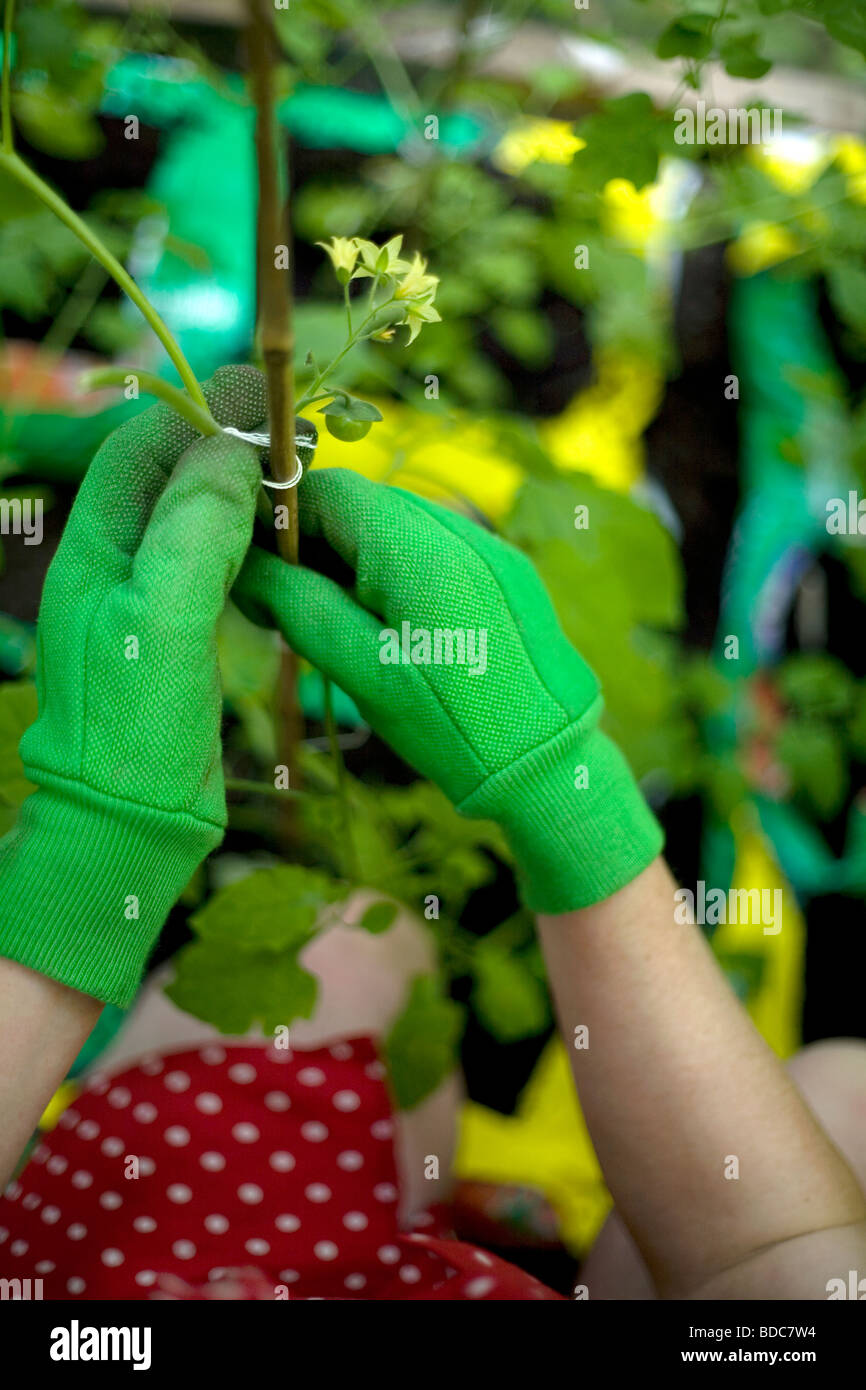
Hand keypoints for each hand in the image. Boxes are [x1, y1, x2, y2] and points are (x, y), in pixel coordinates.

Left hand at [0, 366, 266, 1006]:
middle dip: (230, 446)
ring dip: (247, 490)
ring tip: (301, 473)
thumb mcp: (163, 618)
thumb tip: (234, 453)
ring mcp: (150, 599)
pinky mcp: (183, 633)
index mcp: (96, 548)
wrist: (132, 820)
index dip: (202, 413)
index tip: (265, 398)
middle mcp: (118, 563)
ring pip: (201, 518)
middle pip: (174, 477)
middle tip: (297, 433)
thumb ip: (194, 529)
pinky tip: (288, 538)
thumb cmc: (135, 722)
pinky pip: (218, 563)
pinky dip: (254, 539)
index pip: (143, 449)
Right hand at [236, 467, 661, 912]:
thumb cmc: (447, 723)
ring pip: (396, 526)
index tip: (257, 569)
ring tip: (342, 625)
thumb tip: (243, 562)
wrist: (548, 763)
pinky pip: (433, 550)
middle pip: (362, 504)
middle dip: (315, 544)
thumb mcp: (359, 668)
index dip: (279, 519)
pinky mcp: (507, 571)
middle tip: (290, 606)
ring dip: (355, 560)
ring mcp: (488, 546)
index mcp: (416, 546)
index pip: (326, 489)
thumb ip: (295, 604)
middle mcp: (458, 528)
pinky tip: (390, 627)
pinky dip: (396, 572)